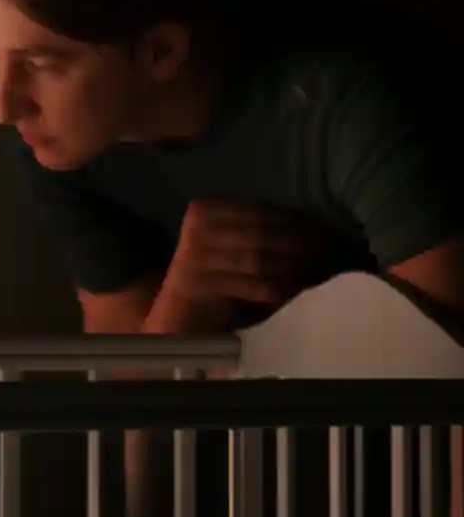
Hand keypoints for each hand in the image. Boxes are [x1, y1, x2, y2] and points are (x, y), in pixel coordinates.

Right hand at [163, 199, 328, 306]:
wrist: (181, 307)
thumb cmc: (214, 269)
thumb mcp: (229, 238)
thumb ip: (258, 227)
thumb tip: (314, 221)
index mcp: (205, 209)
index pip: (261, 212)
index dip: (297, 221)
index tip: (328, 230)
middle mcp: (198, 229)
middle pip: (263, 235)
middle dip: (303, 244)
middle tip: (335, 251)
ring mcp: (197, 258)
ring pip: (261, 260)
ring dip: (297, 266)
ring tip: (324, 268)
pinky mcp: (204, 286)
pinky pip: (255, 286)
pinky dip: (282, 287)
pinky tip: (302, 288)